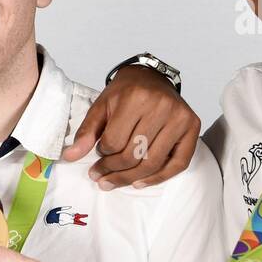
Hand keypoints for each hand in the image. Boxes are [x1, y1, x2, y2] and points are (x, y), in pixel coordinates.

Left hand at [62, 64, 199, 188]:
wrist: (151, 78)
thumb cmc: (124, 93)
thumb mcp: (100, 107)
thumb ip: (86, 132)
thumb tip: (70, 157)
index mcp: (135, 98)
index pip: (114, 142)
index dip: (102, 154)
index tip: (98, 154)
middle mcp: (161, 107)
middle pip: (133, 155)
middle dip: (112, 170)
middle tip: (99, 177)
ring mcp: (179, 117)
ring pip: (152, 162)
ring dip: (130, 178)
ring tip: (112, 182)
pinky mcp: (192, 127)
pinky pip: (178, 163)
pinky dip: (158, 178)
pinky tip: (139, 183)